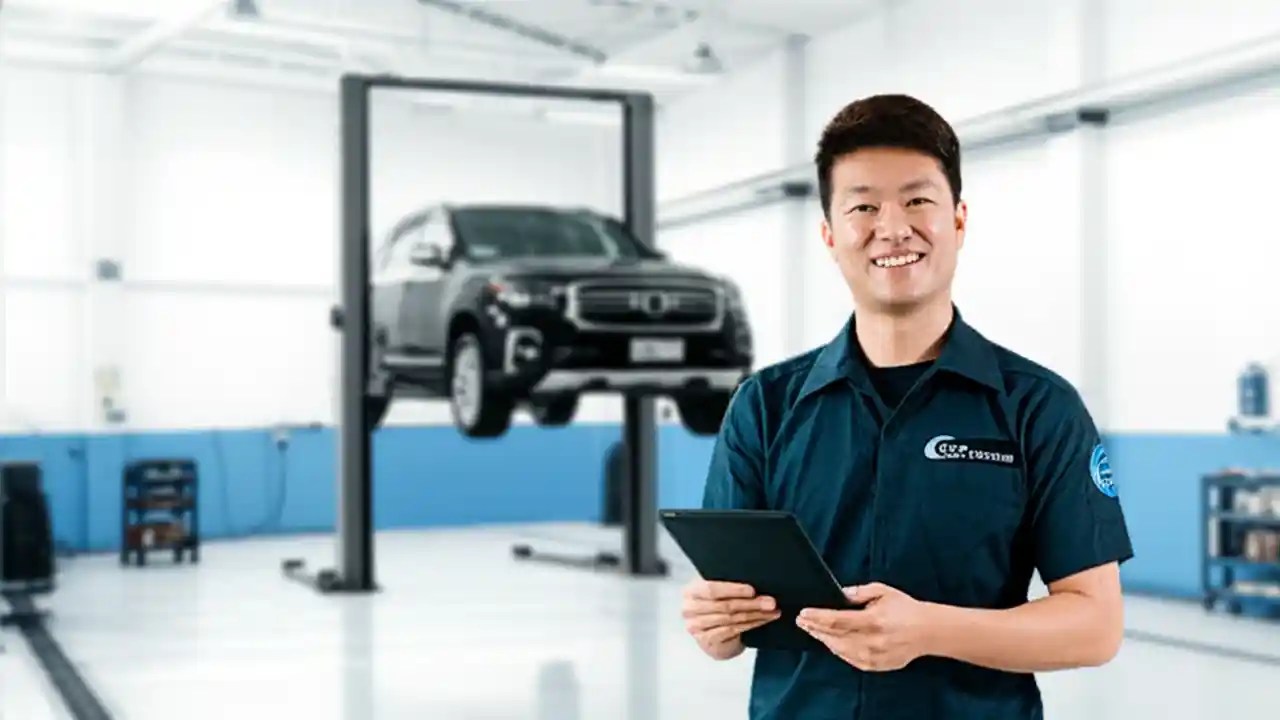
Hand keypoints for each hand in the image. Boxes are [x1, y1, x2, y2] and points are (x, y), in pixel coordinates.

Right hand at [682, 578, 780, 659]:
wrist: (715, 638)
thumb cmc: (719, 609)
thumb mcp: (720, 594)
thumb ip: (729, 588)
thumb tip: (757, 582)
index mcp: (691, 591)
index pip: (712, 590)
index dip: (733, 590)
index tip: (753, 590)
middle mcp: (689, 609)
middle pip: (724, 606)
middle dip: (751, 603)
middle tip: (770, 602)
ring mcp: (696, 628)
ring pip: (731, 619)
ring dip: (756, 615)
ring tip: (771, 611)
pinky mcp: (706, 641)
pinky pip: (732, 630)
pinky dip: (752, 625)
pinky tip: (763, 620)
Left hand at [796, 582, 932, 671]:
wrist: (928, 631)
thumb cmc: (905, 609)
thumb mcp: (882, 591)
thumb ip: (858, 592)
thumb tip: (838, 593)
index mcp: (874, 621)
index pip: (837, 620)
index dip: (817, 617)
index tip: (804, 613)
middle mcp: (873, 641)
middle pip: (834, 636)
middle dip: (815, 628)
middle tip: (801, 620)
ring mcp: (874, 656)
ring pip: (839, 650)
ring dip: (823, 639)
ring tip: (812, 629)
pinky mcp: (876, 666)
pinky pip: (849, 659)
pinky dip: (837, 650)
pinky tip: (830, 641)